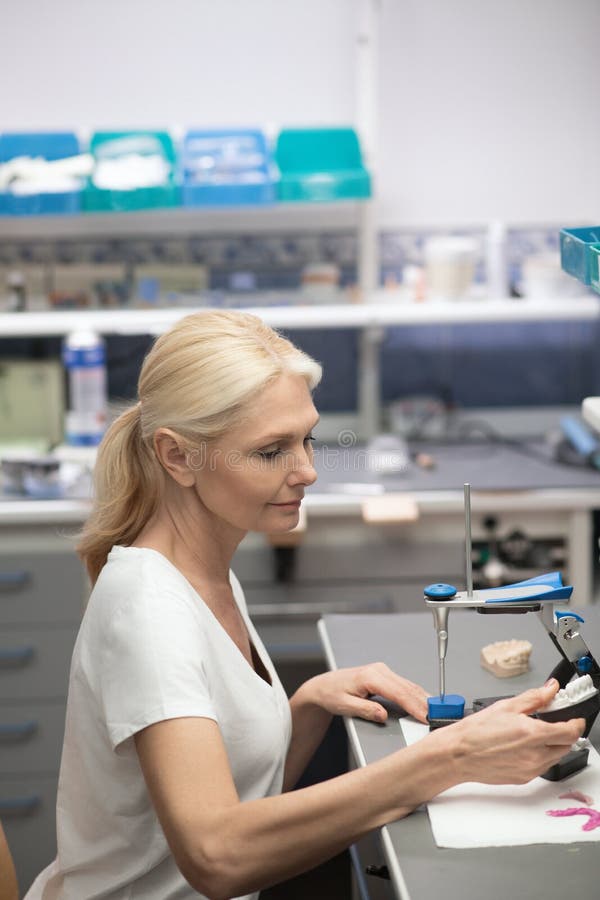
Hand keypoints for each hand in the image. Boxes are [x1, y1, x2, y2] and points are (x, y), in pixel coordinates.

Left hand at [302, 662, 429, 723]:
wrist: (324, 686)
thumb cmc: (332, 694)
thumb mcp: (344, 706)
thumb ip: (365, 710)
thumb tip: (383, 715)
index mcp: (370, 677)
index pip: (398, 693)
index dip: (414, 706)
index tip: (426, 716)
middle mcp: (379, 671)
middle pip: (407, 688)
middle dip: (424, 703)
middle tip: (439, 717)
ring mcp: (383, 671)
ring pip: (408, 686)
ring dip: (423, 699)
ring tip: (436, 712)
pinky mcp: (385, 675)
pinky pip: (404, 686)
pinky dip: (416, 695)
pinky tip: (425, 703)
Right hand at [436, 679, 585, 785]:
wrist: (459, 754)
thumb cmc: (476, 731)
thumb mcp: (506, 706)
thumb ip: (534, 698)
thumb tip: (551, 689)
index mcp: (532, 734)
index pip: (570, 732)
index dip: (577, 724)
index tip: (575, 719)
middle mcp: (535, 755)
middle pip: (566, 746)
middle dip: (564, 733)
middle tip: (553, 723)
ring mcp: (531, 769)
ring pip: (555, 757)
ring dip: (553, 745)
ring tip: (534, 734)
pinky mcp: (524, 779)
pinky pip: (542, 766)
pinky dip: (540, 756)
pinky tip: (524, 746)